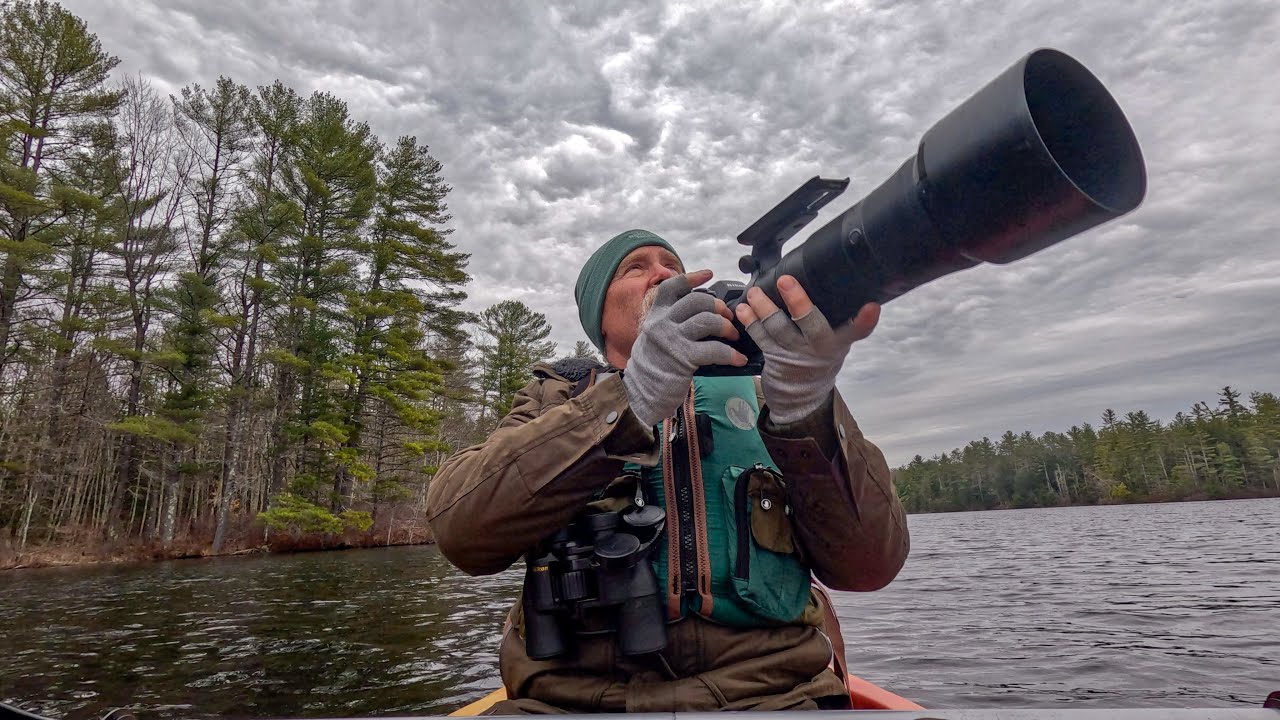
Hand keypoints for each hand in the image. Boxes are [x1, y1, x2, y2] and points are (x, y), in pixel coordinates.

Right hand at [623, 270, 747, 426]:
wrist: (641, 391)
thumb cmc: (654, 364)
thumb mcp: (655, 335)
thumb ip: (671, 321)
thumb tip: (702, 310)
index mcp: (655, 314)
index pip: (672, 287)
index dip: (691, 278)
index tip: (709, 273)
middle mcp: (662, 323)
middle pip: (696, 301)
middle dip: (718, 306)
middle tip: (728, 317)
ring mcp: (672, 339)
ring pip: (708, 321)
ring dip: (727, 327)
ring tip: (734, 336)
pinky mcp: (683, 358)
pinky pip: (714, 350)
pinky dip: (730, 354)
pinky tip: (737, 359)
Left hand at [734, 275, 878, 424]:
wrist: (801, 395)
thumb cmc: (819, 356)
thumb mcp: (835, 341)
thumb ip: (837, 319)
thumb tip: (833, 278)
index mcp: (839, 342)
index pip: (858, 331)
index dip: (866, 320)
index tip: (871, 307)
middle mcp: (820, 348)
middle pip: (812, 325)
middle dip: (798, 302)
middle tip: (786, 281)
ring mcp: (796, 354)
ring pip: (779, 329)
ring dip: (764, 307)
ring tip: (755, 291)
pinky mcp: (774, 356)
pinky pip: (760, 337)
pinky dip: (750, 321)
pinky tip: (744, 308)